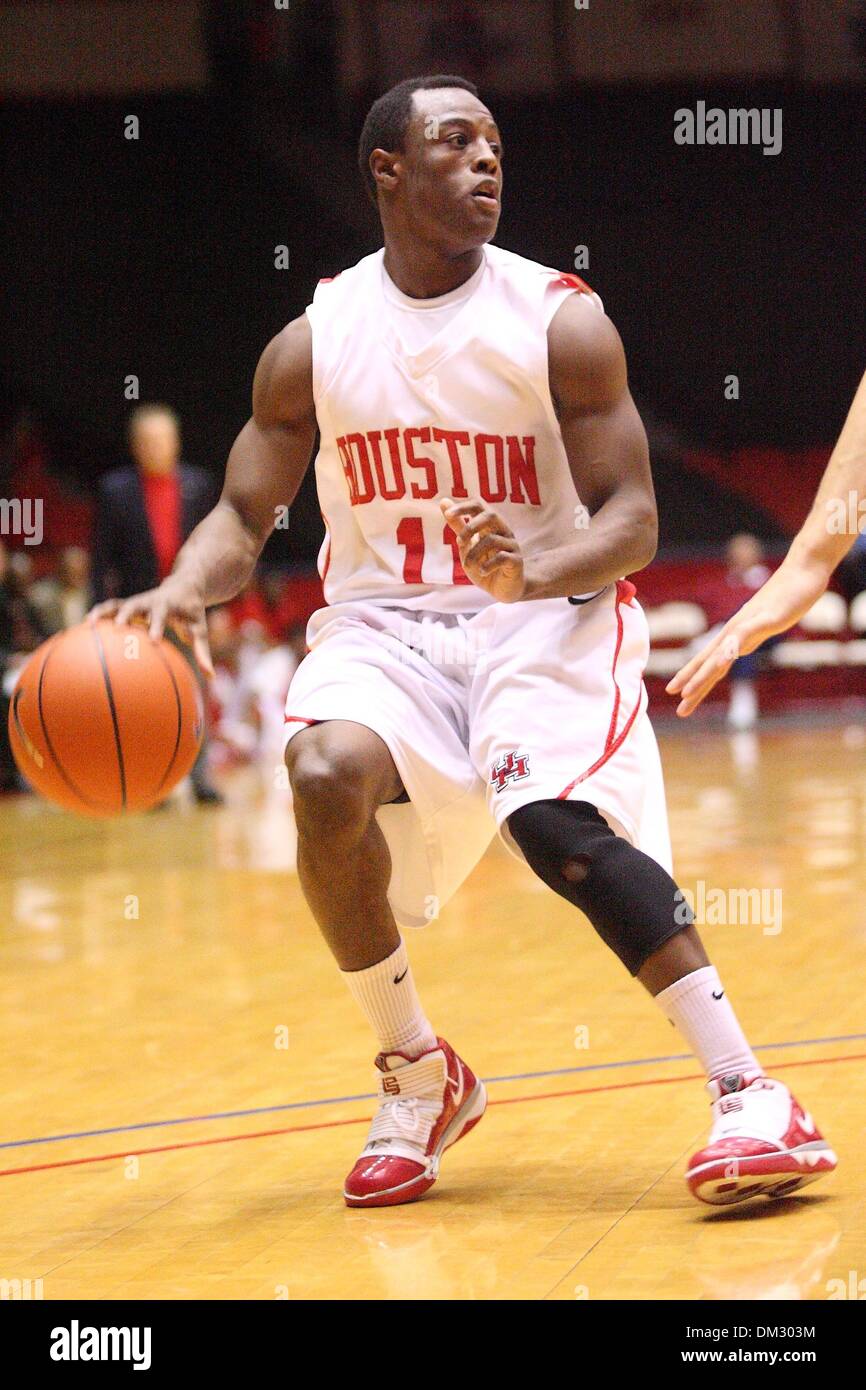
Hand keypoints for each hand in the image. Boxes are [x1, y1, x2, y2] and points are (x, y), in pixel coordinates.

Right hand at [89, 574, 213, 676]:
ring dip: (103, 613)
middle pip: (135, 604)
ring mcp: (137, 602)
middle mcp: (149, 601)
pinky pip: (110, 610)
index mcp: (168, 604)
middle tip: (117, 629)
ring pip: (116, 604)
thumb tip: (211, 677)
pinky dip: (98, 617)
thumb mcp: (200, 628)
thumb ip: (203, 651)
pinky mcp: (128, 605)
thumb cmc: (192, 611)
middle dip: (126, 615)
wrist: (183, 585)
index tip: (152, 640)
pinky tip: (82, 631)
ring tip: (87, 625)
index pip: (162, 614)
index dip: (156, 625)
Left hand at [440, 498, 524, 602]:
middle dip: (471, 527)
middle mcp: (503, 531)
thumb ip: (458, 525)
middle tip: (459, 542)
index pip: (479, 505)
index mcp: (490, 525)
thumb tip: (444, 502)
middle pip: (491, 515)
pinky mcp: (516, 561)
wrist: (503, 588)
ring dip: (474, 554)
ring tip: (468, 565)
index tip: (448, 514)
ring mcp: (511, 545)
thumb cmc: (484, 564)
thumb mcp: (467, 545)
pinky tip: (482, 571)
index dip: (463, 506)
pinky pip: (503, 557)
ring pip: (492, 540)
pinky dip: (488, 565)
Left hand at [666, 562, 828, 715]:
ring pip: (720, 653)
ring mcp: (749, 624)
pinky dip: (731, 649)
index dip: (693, 678)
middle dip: (692, 686)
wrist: (804, 570)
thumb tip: (736, 649)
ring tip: (686, 693)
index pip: (710, 662)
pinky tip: (721, 661)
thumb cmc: (785, 595)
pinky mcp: (765, 618)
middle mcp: (736, 631)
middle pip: (709, 663)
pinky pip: (745, 635)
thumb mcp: (764, 622)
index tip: (677, 695)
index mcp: (736, 636)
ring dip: (703, 674)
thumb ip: (750, 636)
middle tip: (679, 710)